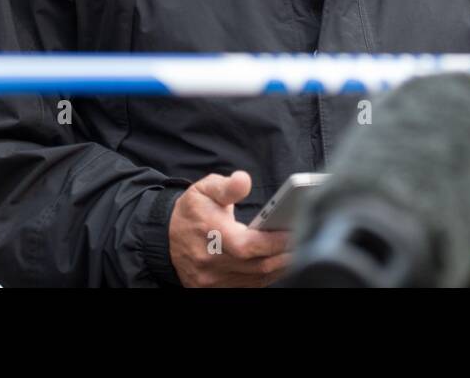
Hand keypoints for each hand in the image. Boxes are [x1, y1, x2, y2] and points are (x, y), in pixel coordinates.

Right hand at [168, 170, 290, 286]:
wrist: (166, 238)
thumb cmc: (191, 211)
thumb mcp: (204, 189)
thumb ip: (226, 186)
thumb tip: (243, 180)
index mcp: (212, 234)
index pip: (248, 246)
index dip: (274, 242)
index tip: (294, 232)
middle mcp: (211, 262)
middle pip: (257, 265)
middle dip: (284, 254)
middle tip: (304, 240)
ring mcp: (213, 280)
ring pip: (255, 279)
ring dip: (278, 267)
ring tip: (296, 251)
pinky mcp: (215, 289)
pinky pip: (248, 287)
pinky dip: (265, 277)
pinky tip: (277, 263)